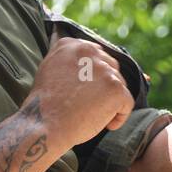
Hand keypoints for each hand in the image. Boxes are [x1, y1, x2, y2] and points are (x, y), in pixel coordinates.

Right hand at [27, 33, 133, 148]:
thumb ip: (68, 57)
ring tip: (91, 115)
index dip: (94, 77)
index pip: (97, 56)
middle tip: (87, 105)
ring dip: (110, 102)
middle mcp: (90, 52)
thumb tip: (80, 45)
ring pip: (120, 85)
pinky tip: (105, 125)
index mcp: (73, 45)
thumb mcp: (49, 69)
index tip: (82, 92)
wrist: (44, 126)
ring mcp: (104, 70)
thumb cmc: (45, 105)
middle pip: (111, 68)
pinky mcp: (115, 89)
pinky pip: (127, 103)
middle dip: (104, 88)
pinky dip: (119, 117)